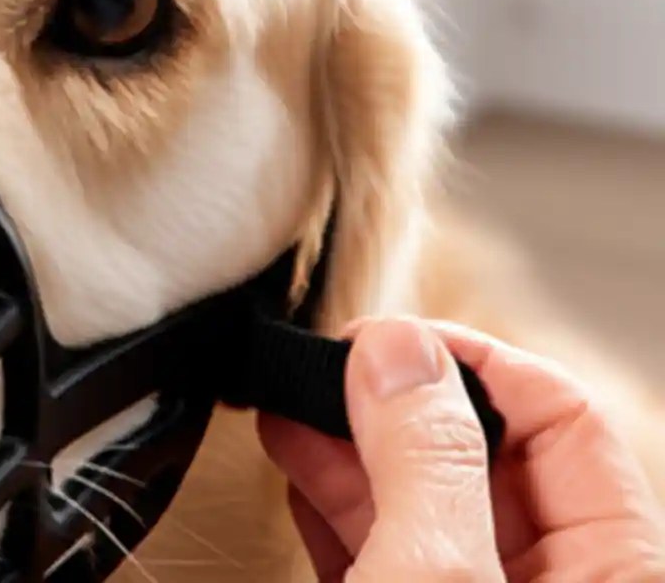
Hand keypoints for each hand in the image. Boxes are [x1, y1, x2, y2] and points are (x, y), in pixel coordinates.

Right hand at [260, 318, 664, 581]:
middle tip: (331, 368)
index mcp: (608, 574)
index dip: (475, 361)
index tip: (388, 341)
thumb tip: (399, 351)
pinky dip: (337, 509)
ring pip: (422, 505)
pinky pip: (383, 554)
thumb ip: (425, 458)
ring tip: (292, 407)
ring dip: (350, 450)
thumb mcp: (436, 575)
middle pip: (485, 456)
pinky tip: (300, 473)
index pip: (564, 420)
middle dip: (396, 401)